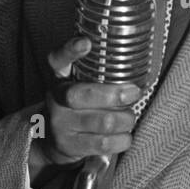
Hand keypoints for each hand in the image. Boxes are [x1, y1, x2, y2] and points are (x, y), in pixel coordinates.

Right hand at [39, 36, 142, 166]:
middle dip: (116, 95)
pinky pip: (104, 143)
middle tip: (134, 93)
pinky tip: (124, 135)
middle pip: (83, 95)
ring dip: (125, 119)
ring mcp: (60, 124)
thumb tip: (138, 63)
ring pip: (102, 122)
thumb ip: (99, 73)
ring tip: (128, 117)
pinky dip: (122, 139)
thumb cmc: (78, 105)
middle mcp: (56, 99)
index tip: (86, 42)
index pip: (58, 59)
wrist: (51, 139)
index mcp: (60, 77)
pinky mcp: (70, 146)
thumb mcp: (80, 84)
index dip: (70, 50)